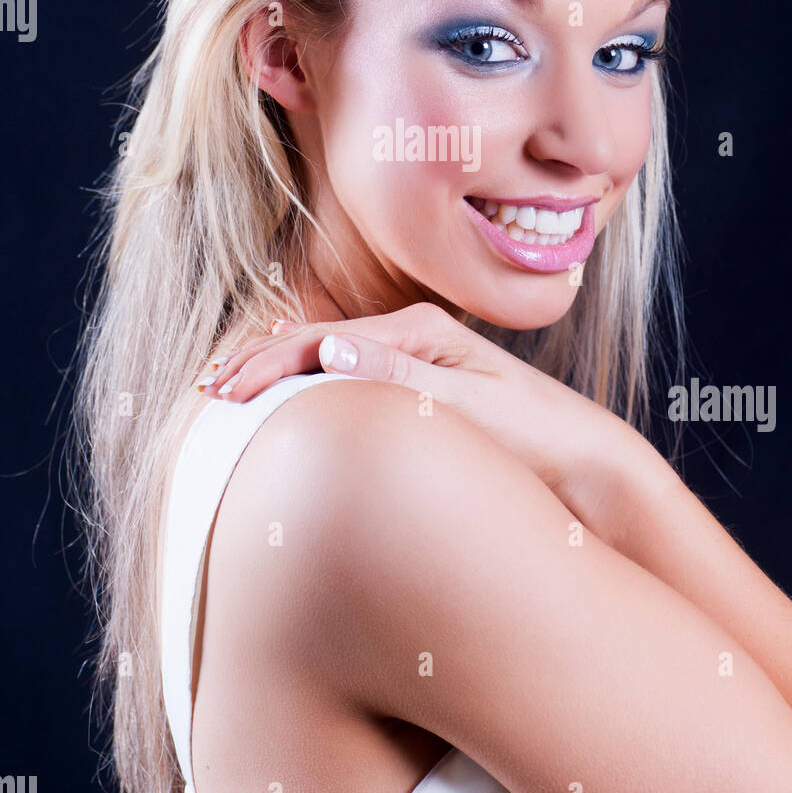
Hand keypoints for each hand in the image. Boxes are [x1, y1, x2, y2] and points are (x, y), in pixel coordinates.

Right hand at [198, 303, 662, 534]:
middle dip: (258, 362)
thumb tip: (330, 345)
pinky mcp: (418, 386)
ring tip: (230, 390)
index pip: (320, 339)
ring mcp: (415, 360)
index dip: (266, 363)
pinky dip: (307, 383)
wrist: (583, 461)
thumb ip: (402, 374)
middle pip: (315, 340)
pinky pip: (349, 377)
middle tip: (208, 390)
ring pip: (326, 357)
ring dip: (276, 371)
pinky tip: (287, 392)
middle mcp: (412, 337)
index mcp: (418, 331)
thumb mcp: (470, 403)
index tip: (225, 390)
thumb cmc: (534, 435)